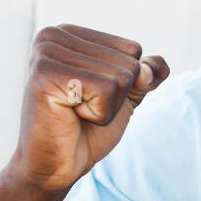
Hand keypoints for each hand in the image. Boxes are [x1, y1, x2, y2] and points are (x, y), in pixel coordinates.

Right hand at [8, 24, 169, 191]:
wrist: (56, 166)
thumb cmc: (86, 129)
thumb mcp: (125, 95)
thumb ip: (148, 72)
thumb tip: (155, 68)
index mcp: (70, 33)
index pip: (132, 49)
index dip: (124, 83)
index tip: (89, 97)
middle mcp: (53, 35)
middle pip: (129, 62)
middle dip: (116, 96)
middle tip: (81, 110)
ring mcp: (46, 52)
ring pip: (121, 76)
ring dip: (106, 106)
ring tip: (75, 113)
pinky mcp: (45, 74)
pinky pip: (105, 89)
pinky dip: (98, 113)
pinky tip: (70, 116)